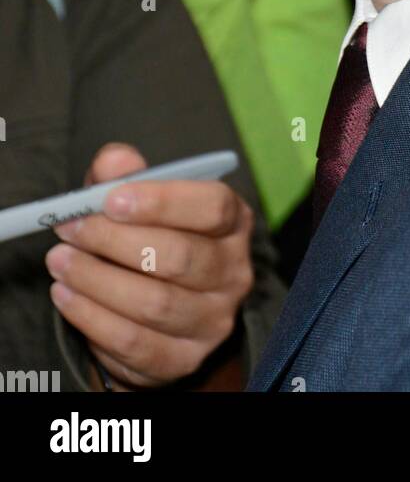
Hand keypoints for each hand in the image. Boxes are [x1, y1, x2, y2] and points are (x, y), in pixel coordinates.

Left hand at [45, 143, 254, 390]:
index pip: (212, 207)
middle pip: (179, 257)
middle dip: (115, 241)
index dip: (162, 201)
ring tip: (61, 260)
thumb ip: (127, 174)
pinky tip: (66, 294)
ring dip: (96, 279)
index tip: (110, 199)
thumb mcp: (141, 199)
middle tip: (71, 229)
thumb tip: (113, 163)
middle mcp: (234, 272)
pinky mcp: (184, 359)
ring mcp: (213, 320)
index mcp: (233, 222)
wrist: (157, 310)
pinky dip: (92, 317)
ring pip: (153, 303)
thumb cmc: (151, 239)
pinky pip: (133, 342)